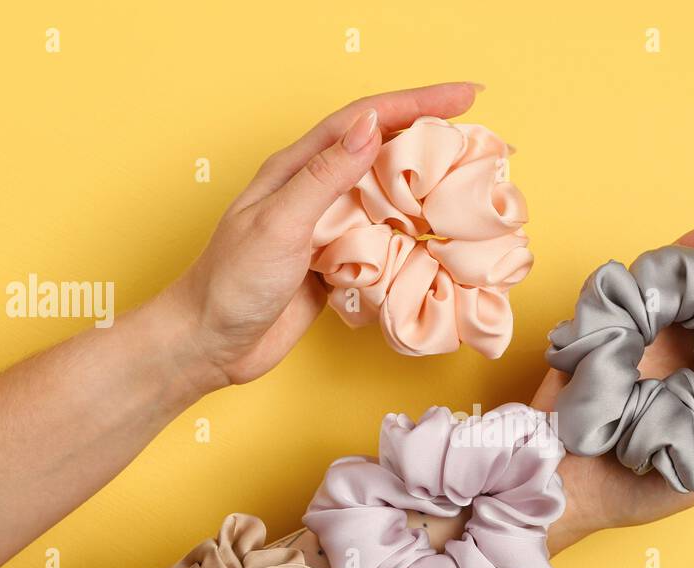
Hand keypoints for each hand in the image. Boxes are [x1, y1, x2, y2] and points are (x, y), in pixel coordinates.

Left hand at [164, 82, 482, 390]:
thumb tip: (370, 128)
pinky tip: (442, 241)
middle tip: (483, 139)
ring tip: (473, 186)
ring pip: (389, 197)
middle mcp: (315, 192)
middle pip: (383, 152)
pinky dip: (416, 238)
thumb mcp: (280, 224)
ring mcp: (327, 229)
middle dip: (432, 139)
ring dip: (430, 189)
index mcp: (296, 169)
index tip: (465, 97)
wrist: (210, 344)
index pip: (364, 120)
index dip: (416, 103)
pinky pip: (384, 242)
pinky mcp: (337, 265)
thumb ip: (325, 177)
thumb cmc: (232, 283)